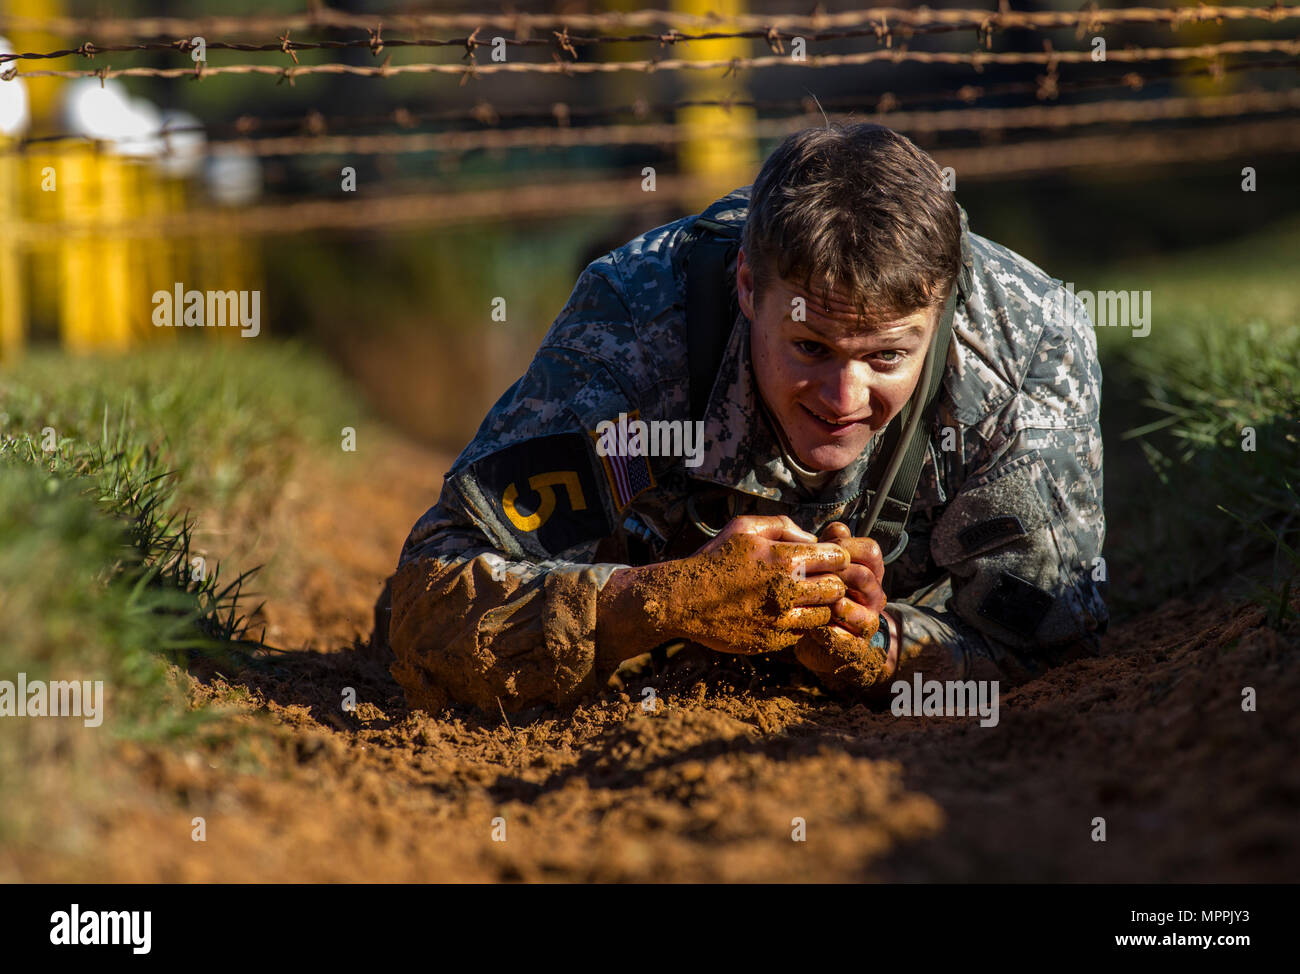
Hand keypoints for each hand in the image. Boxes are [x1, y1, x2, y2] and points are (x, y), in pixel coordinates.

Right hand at [597, 515, 850, 658]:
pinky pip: (803, 633)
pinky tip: (784, 613)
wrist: (683, 599)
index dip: (835, 557)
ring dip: (819, 606)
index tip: (825, 559)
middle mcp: (787, 590)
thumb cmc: (714, 558)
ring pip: (825, 614)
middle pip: (837, 588)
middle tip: (817, 580)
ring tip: (802, 598)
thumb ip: (782, 525)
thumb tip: (811, 537)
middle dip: (832, 582)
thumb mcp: (743, 527)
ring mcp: (781, 619)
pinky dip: (800, 624)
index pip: (837, 558)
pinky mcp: (772, 640)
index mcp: (784, 558)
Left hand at [792, 521, 891, 691]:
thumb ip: (829, 545)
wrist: (817, 640)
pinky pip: (846, 637)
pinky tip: (814, 625)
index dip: (845, 548)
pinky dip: (829, 629)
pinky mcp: (856, 646)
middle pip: (865, 576)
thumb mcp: (821, 567)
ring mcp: (868, 620)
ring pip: (859, 607)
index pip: (871, 551)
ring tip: (816, 600)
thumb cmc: (818, 595)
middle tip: (813, 576)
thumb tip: (838, 530)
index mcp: (868, 571)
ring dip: (835, 602)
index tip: (822, 552)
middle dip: (836, 575)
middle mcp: (874, 595)